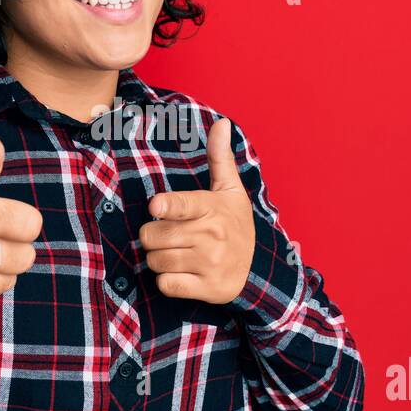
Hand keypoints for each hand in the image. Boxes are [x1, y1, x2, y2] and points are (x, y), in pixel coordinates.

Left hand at [140, 118, 255, 304]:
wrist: (257, 268)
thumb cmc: (235, 224)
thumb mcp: (231, 191)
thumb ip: (219, 158)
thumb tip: (221, 123)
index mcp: (212, 208)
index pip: (182, 205)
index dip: (166, 206)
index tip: (155, 206)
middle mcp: (212, 235)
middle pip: (154, 235)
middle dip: (152, 236)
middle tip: (167, 235)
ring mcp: (210, 263)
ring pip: (156, 260)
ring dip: (158, 259)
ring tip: (175, 254)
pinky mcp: (207, 288)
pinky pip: (167, 285)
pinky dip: (167, 281)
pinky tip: (180, 273)